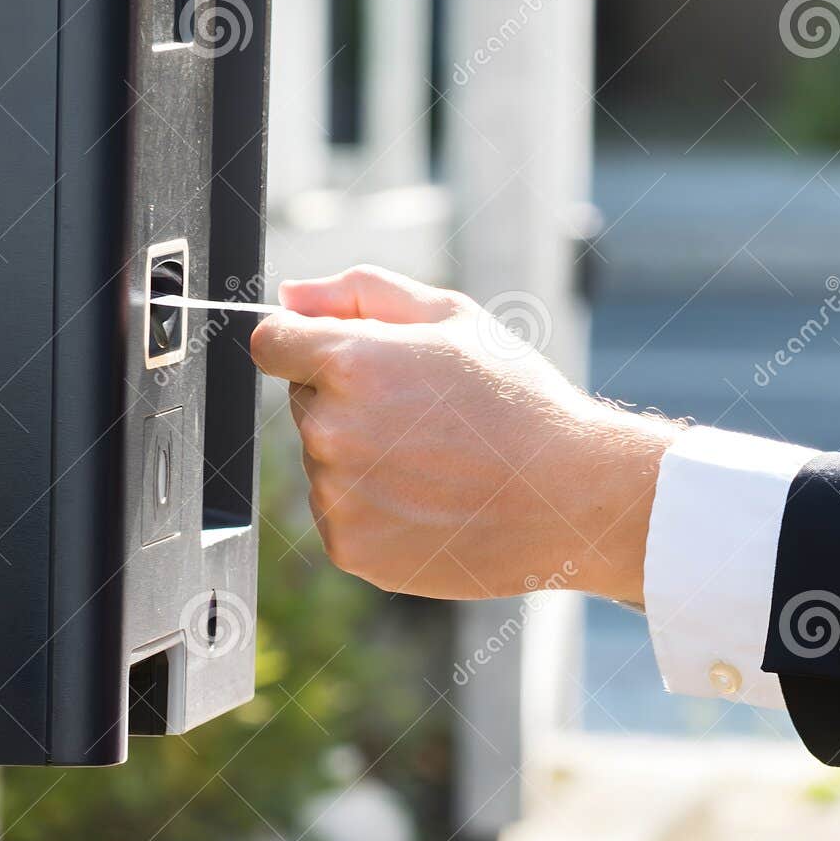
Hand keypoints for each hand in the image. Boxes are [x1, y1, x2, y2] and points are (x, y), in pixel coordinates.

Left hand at [248, 266, 674, 602]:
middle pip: (304, 403)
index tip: (337, 357)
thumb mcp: (452, 317)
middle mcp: (330, 431)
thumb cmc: (517, 401)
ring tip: (434, 462)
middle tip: (423, 415)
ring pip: (321, 462)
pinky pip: (339, 514)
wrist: (568, 497)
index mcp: (349, 363)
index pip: (271, 342)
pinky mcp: (349, 547)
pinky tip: (429, 501)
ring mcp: (336, 496)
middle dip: (346, 400)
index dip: (303, 343)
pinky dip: (373, 508)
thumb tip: (290, 296)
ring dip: (358, 458)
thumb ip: (360, 294)